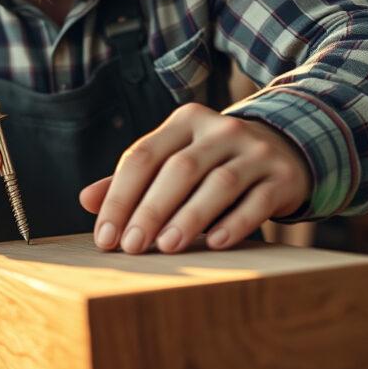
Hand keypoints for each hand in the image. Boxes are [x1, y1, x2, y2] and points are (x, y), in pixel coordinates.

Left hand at [79, 103, 311, 253]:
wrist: (281, 149)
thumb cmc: (211, 161)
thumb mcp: (174, 159)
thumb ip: (134, 179)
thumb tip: (86, 200)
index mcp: (185, 121)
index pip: (143, 155)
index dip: (119, 196)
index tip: (105, 237)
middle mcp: (219, 129)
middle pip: (179, 169)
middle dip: (151, 209)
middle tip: (131, 246)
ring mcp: (254, 151)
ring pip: (219, 183)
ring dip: (190, 217)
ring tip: (166, 247)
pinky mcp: (281, 176)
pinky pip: (257, 200)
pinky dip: (235, 223)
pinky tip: (214, 243)